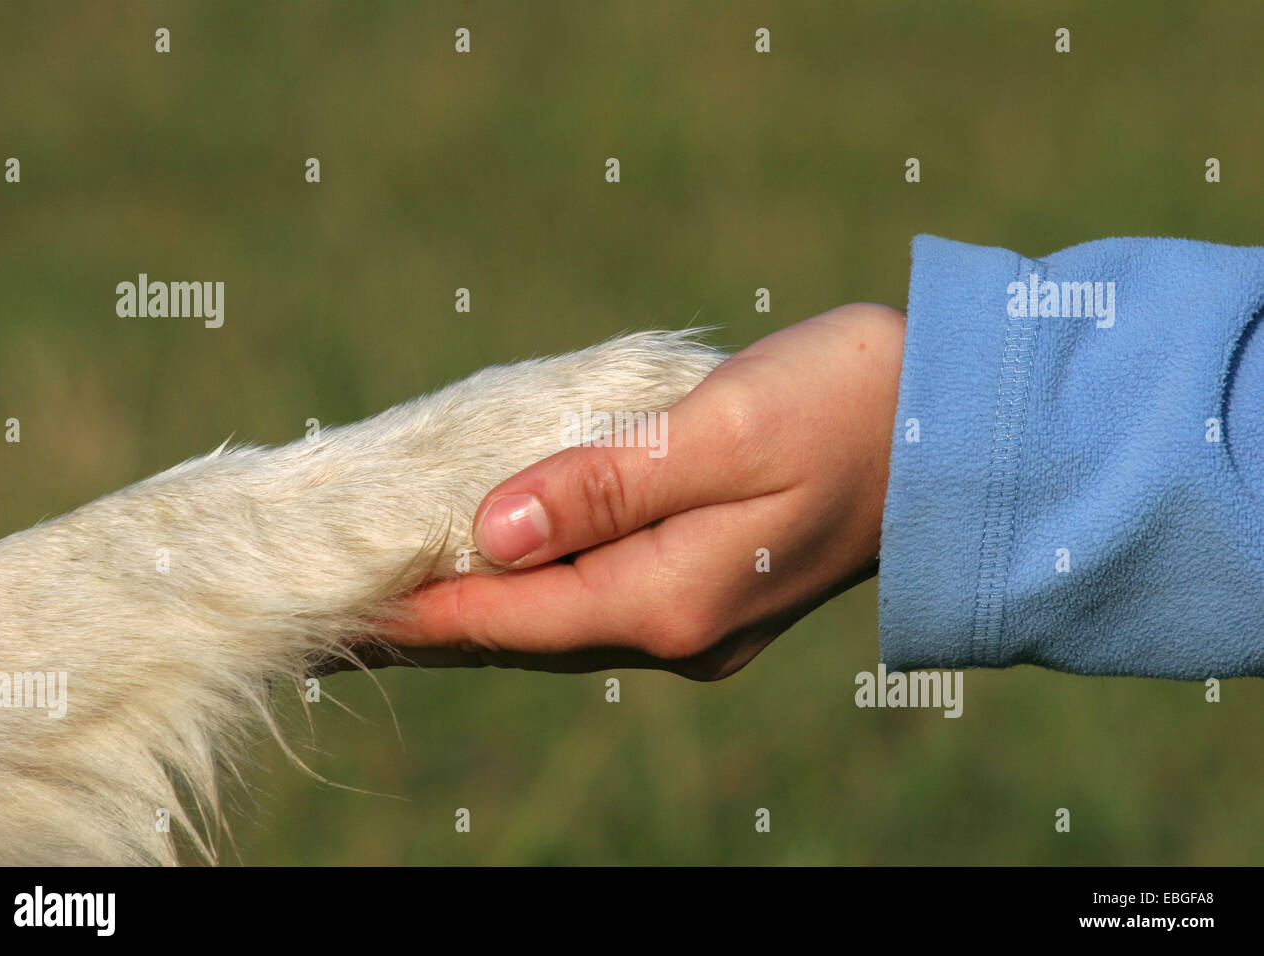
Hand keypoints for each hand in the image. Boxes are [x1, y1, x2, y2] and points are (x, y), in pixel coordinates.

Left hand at [379, 303, 905, 679]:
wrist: (958, 433)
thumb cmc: (846, 409)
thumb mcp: (718, 433)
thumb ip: (601, 485)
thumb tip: (487, 532)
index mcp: (670, 597)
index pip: (504, 615)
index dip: (410, 611)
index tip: (327, 609)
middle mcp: (679, 630)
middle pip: (519, 632)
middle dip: (427, 620)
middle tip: (334, 611)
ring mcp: (701, 620)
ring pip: (556, 620)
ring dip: (476, 607)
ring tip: (392, 592)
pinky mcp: (715, 592)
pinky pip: (596, 599)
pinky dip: (534, 585)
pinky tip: (496, 566)